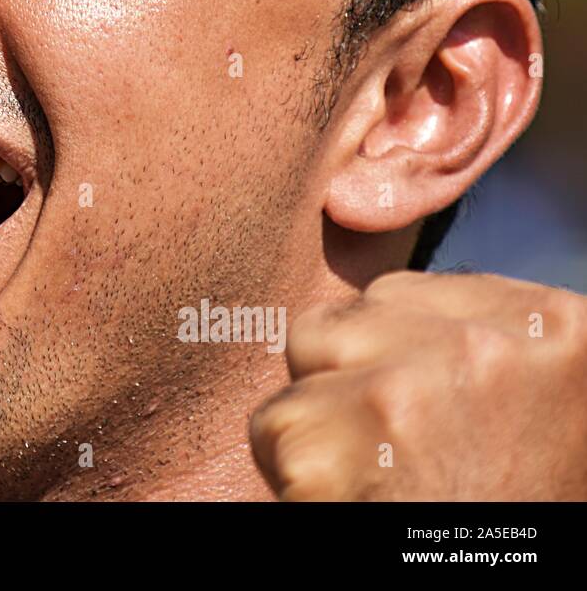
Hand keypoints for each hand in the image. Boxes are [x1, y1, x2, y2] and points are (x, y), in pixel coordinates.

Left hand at [249, 270, 586, 499]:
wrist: (544, 568)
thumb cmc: (540, 495)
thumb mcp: (544, 398)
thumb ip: (477, 340)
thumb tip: (378, 270)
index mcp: (554, 326)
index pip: (405, 297)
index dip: (386, 358)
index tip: (412, 415)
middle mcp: (482, 345)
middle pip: (341, 324)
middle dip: (344, 385)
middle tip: (399, 461)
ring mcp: (407, 390)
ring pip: (301, 375)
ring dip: (319, 435)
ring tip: (388, 495)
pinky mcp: (340, 448)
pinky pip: (276, 435)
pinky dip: (300, 484)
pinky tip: (367, 512)